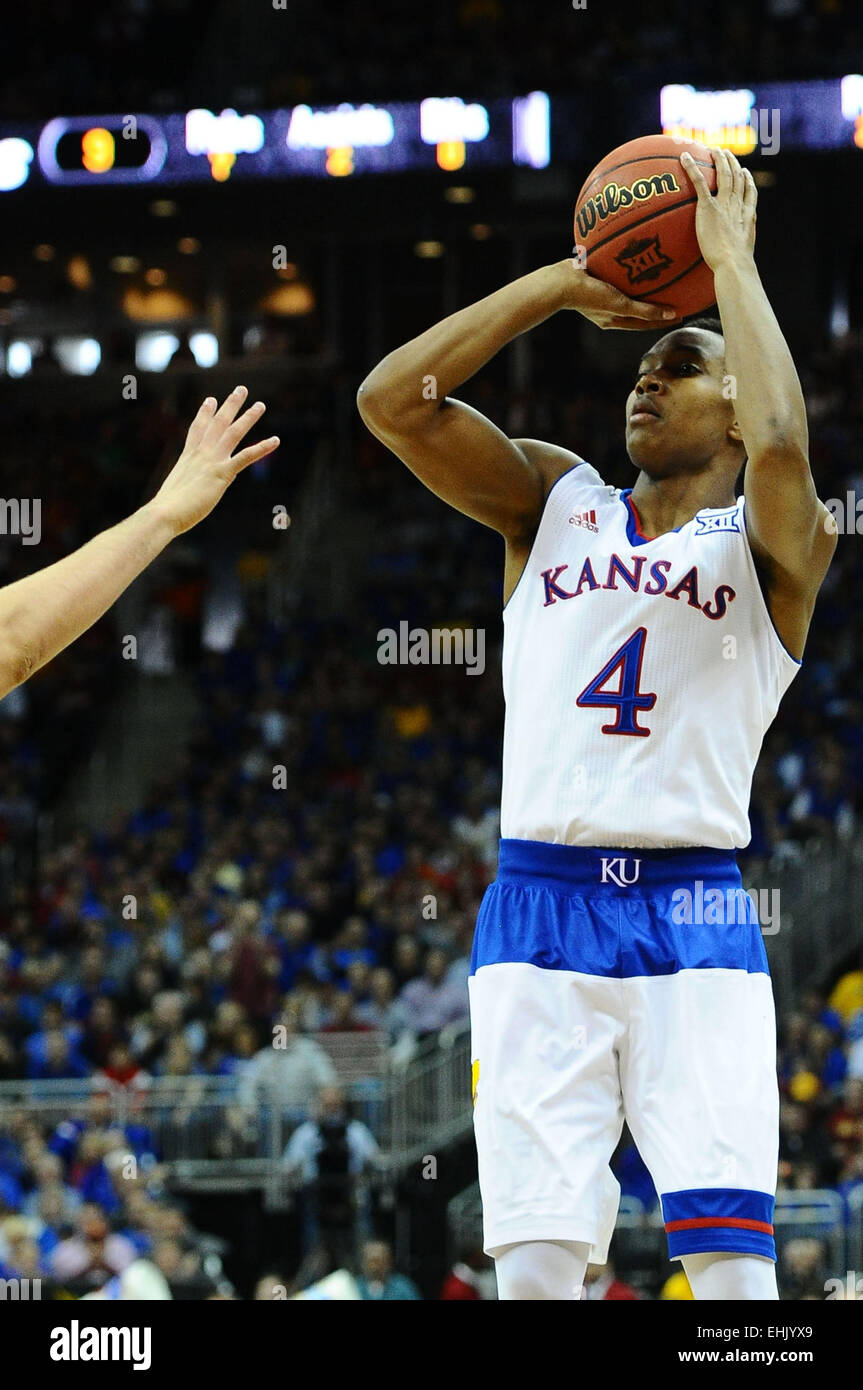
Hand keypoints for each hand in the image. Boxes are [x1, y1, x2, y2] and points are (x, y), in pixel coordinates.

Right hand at [151, 387, 279, 535]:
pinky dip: (262, 448)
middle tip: (241, 390)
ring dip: (248, 417)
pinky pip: (246, 457)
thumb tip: (187, 494)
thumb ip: (185, 487)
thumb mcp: (175, 492)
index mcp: (187, 457)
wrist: (164, 513)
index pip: (197, 429)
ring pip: (233, 433)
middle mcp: (200, 454)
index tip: (210, 400)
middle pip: (218, 423)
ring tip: (260, 405)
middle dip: (230, 405)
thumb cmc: (166, 510)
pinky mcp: (222, 474)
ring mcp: (211, 462)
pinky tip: (275, 440)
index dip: (205, 414)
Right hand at [555, 257, 676, 330]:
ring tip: (657, 273)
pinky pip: (617, 272)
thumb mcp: (620, 305)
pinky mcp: (595, 276)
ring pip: (627, 289)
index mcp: (613, 319)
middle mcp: (607, 308)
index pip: (644, 322)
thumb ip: (645, 310)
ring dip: (641, 283)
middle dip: (654, 302)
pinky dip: (628, 266)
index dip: (661, 320)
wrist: (560, 282)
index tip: (679, 314)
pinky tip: (636, 253)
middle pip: (637, 306)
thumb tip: (672, 314)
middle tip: (674, 294)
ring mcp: (600, 292)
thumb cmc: (589, 297)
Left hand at [681, 148, 756, 271]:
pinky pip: (699, 182)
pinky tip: (685, 157)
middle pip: (737, 177)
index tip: (744, 171)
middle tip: (725, 154)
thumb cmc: (735, 266)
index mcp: (747, 215)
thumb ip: (735, 251)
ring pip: (723, 174)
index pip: (749, 191)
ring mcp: (724, 204)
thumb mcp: (740, 255)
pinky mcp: (709, 206)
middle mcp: (737, 205)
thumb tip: (729, 264)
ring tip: (713, 151)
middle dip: (732, 163)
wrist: (733, 262)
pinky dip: (692, 167)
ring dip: (719, 160)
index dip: (747, 179)